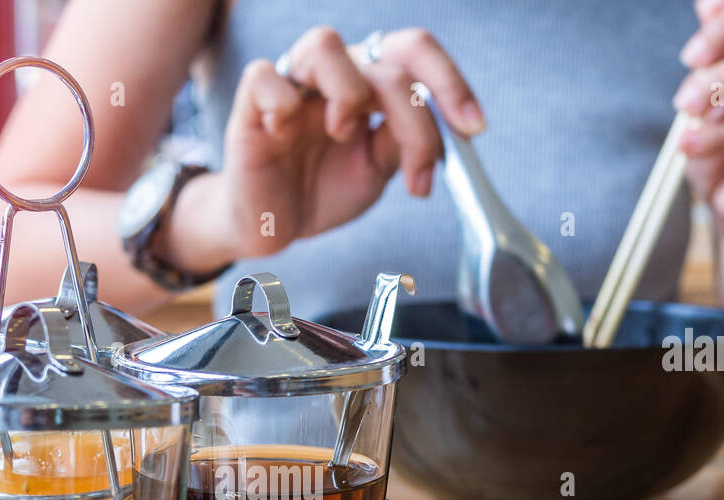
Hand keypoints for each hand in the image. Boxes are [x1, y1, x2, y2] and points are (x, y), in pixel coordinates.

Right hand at [165, 26, 483, 268]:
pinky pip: (265, 77)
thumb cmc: (321, 192)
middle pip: (385, 55)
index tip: (474, 128)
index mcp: (368, 83)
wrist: (275, 231)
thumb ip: (404, 141)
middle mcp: (333, 76)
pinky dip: (282, 103)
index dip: (450, 83)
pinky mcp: (250, 107)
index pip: (414, 55)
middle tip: (420, 166)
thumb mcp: (376, 170)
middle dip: (415, 113)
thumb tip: (444, 128)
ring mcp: (292, 86)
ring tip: (341, 134)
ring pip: (325, 44)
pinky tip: (283, 134)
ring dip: (348, 93)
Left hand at [675, 0, 723, 238]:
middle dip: (723, 33)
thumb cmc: (721, 151)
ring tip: (686, 106)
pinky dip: (712, 136)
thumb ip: (708, 60)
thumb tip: (708, 4)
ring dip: (718, 80)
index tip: (705, 9)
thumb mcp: (703, 101)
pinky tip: (687, 144)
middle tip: (689, 59)